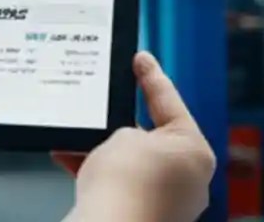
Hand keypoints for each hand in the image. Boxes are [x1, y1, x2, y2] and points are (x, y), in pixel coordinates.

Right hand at [55, 52, 215, 221]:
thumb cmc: (127, 184)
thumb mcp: (124, 135)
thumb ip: (126, 131)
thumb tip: (122, 147)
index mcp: (195, 152)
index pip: (170, 103)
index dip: (151, 77)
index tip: (141, 58)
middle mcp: (187, 180)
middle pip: (152, 138)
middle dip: (123, 122)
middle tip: (104, 102)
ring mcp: (166, 203)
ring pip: (131, 165)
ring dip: (104, 150)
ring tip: (80, 133)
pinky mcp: (142, 217)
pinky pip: (117, 187)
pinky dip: (96, 173)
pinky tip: (69, 156)